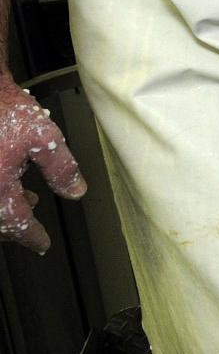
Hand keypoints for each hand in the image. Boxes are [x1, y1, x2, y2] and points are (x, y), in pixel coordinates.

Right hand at [0, 76, 85, 253]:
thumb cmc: (4, 109)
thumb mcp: (45, 139)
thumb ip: (61, 169)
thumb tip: (76, 192)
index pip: (17, 224)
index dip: (32, 236)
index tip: (42, 245)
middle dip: (15, 227)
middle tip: (30, 230)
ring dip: (5, 209)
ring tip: (27, 199)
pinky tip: (8, 180)